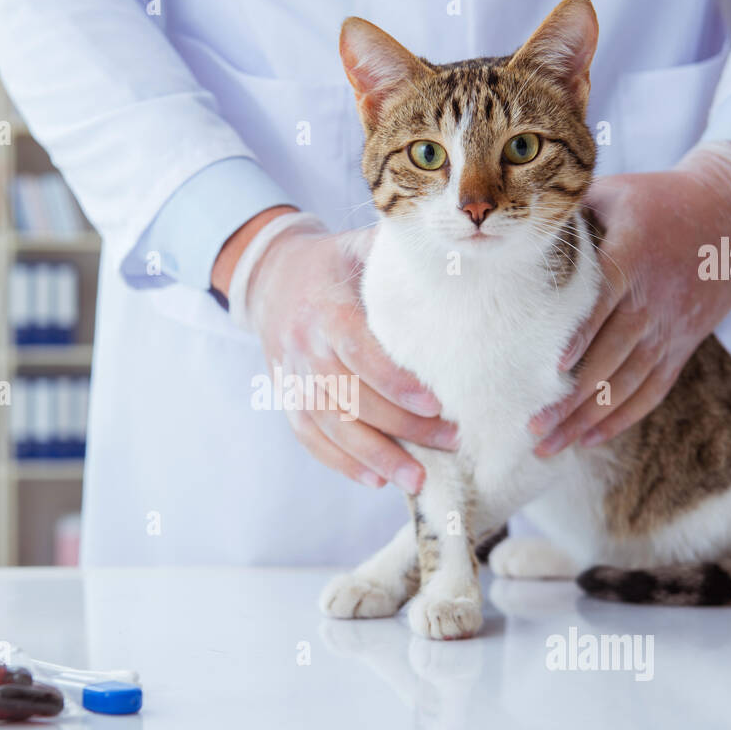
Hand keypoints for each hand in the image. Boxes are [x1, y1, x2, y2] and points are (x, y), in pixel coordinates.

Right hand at [240, 220, 457, 493]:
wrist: (272, 277)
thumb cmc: (335, 263)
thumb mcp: (362, 248)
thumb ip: (402, 260)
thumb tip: (458, 254)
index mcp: (326, 309)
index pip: (359, 351)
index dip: (394, 382)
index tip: (436, 404)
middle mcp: (304, 346)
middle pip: (350, 397)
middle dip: (401, 427)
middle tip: (451, 442)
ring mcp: (292, 376)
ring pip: (330, 425)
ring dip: (374, 457)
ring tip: (417, 480)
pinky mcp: (287, 397)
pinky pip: (310, 437)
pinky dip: (341, 462)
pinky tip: (376, 480)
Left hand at [530, 142, 730, 455]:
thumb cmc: (659, 200)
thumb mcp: (616, 193)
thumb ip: (569, 213)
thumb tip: (511, 226)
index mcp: (634, 257)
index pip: (604, 303)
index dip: (582, 336)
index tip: (552, 367)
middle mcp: (654, 300)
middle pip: (612, 357)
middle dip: (571, 398)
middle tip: (532, 427)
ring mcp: (670, 328)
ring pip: (628, 383)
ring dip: (588, 418)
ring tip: (549, 446)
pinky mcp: (681, 345)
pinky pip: (652, 390)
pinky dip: (622, 417)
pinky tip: (589, 439)